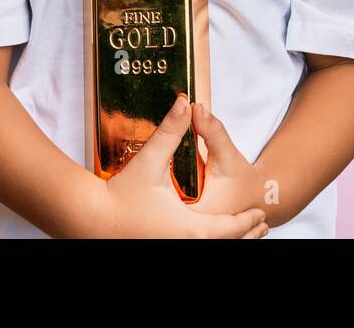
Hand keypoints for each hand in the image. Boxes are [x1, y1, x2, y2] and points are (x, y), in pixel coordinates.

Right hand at [85, 93, 267, 237]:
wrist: (90, 222)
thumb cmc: (120, 195)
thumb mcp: (150, 161)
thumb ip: (171, 131)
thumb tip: (185, 102)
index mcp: (190, 228)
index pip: (230, 228)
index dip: (247, 221)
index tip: (262, 215)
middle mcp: (185, 245)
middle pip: (225, 244)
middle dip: (245, 236)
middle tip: (261, 226)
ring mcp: (172, 250)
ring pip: (210, 250)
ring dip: (229, 242)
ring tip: (244, 234)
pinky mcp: (159, 250)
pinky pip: (195, 250)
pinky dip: (209, 244)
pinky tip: (208, 238)